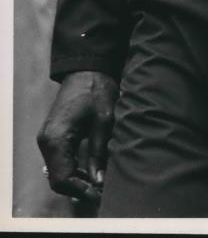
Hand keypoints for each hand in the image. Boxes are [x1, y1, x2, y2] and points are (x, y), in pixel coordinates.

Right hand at [37, 70, 117, 203]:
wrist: (87, 69)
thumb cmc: (96, 92)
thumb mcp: (103, 123)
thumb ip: (98, 154)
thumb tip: (98, 182)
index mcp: (57, 138)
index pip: (62, 179)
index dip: (80, 191)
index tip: (99, 194)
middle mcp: (47, 141)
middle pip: (57, 179)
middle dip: (78, 189)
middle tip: (101, 193)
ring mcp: (47, 138)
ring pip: (57, 172)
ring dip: (75, 181)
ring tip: (98, 185)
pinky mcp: (52, 136)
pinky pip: (58, 161)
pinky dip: (71, 170)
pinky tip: (89, 173)